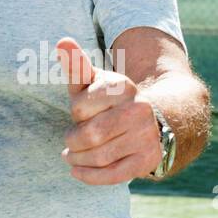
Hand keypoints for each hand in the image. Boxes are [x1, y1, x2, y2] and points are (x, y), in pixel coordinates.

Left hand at [57, 36, 161, 184]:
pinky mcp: (146, 161)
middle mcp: (138, 110)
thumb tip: (62, 41)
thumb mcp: (95, 83)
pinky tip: (78, 172)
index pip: (80, 107)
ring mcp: (145, 137)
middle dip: (73, 140)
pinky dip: (89, 176)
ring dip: (77, 160)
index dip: (75, 113)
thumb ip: (77, 65)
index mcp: (123, 86)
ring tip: (72, 156)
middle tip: (72, 140)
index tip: (81, 113)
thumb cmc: (112, 103)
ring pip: (98, 156)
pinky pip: (112, 175)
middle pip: (88, 135)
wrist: (155, 123)